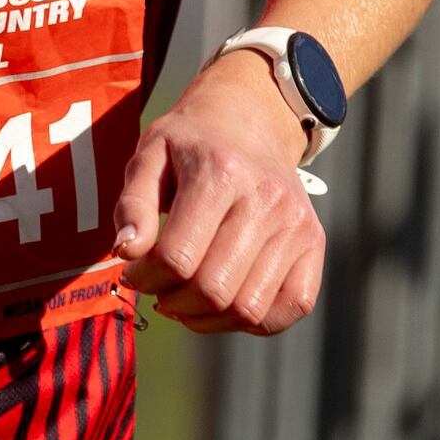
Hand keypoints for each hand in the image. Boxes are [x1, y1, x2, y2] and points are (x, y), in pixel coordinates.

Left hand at [112, 53, 323, 335]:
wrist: (250, 118)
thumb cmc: (190, 142)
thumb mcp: (149, 155)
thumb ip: (132, 203)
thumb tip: (126, 251)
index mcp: (220, 173)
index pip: (177, 257)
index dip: (145, 278)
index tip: (134, 273)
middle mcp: (266, 199)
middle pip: (214, 289)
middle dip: (173, 301)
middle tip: (159, 289)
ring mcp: (296, 224)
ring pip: (249, 308)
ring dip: (207, 319)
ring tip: (185, 300)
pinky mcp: (314, 243)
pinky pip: (291, 307)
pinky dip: (253, 321)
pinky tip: (225, 303)